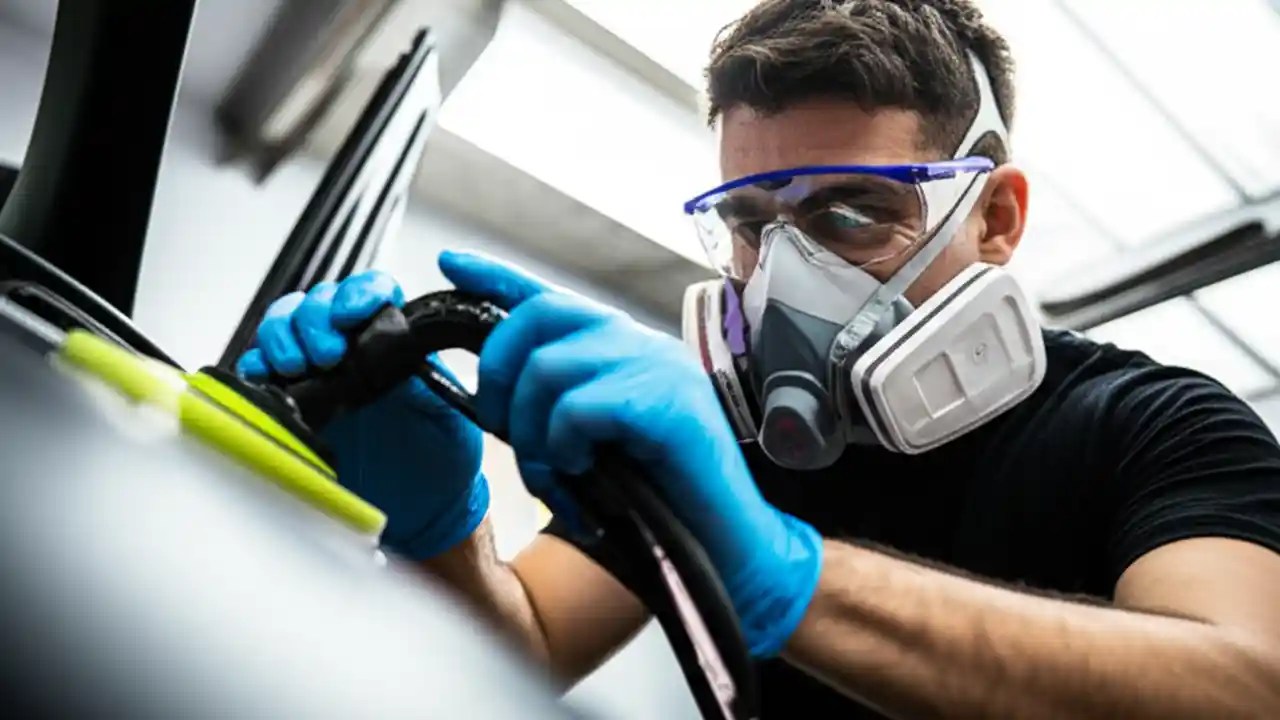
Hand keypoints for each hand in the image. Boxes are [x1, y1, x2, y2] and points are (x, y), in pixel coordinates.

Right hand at [237, 270, 486, 560]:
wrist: (419, 511)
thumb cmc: (440, 462)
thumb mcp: (448, 414)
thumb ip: (430, 378)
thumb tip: (409, 351)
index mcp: (394, 341)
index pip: (370, 292)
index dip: (358, 294)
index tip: (355, 314)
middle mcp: (352, 349)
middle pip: (318, 303)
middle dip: (316, 318)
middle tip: (327, 353)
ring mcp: (318, 374)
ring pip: (284, 325)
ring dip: (284, 335)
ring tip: (297, 365)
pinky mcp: (290, 404)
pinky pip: (260, 370)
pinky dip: (257, 365)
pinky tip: (265, 376)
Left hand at [438, 250, 822, 657]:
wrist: (729, 542)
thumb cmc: (661, 498)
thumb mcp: (596, 443)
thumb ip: (558, 410)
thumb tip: (497, 404)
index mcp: (623, 348)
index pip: (549, 296)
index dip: (496, 277)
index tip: (451, 264)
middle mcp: (640, 343)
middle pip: (538, 317)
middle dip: (499, 373)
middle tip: (503, 428)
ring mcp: (657, 367)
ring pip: (548, 369)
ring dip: (531, 433)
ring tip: (553, 473)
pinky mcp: (667, 401)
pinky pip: (579, 409)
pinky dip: (565, 447)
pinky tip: (586, 471)